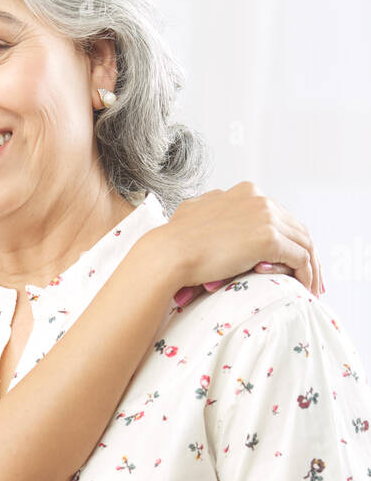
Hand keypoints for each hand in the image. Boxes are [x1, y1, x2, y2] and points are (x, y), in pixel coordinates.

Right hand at [159, 183, 323, 306]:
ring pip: (304, 242)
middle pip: (296, 227)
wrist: (168, 252)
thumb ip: (212, 208)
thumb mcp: (195, 212)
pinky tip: (304, 288)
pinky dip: (306, 273)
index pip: (279, 215)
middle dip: (306, 252)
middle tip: (312, 275)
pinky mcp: (269, 238)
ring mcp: (266, 216)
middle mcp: (260, 199)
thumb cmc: (174, 240)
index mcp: (246, 191)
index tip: (291, 258)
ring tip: (311, 287)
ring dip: (311, 266)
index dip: (289, 238)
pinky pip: (300, 257)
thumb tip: (214, 207)